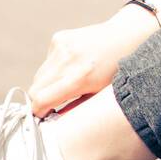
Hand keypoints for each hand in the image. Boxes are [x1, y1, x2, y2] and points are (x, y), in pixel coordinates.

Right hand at [29, 4, 157, 116]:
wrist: (125, 37)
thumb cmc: (116, 71)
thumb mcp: (100, 95)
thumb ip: (76, 109)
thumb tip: (55, 122)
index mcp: (79, 78)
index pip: (41, 99)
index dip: (38, 111)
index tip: (42, 117)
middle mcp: (67, 61)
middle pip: (35, 88)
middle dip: (40, 99)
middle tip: (51, 105)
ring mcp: (61, 46)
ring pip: (39, 75)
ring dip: (46, 83)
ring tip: (67, 82)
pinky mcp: (59, 38)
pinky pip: (47, 61)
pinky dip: (54, 67)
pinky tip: (73, 64)